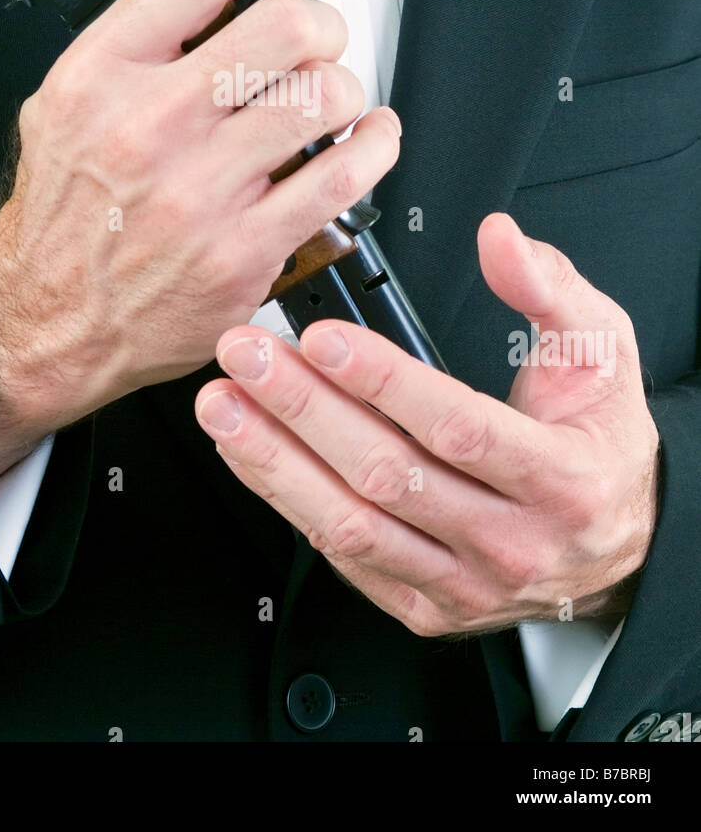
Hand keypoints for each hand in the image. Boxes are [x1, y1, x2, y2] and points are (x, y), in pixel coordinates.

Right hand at [0, 0, 402, 477]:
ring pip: (324, 96)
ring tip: (330, 97)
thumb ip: (141, 44)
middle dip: (324, 21)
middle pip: (284, 25)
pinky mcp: (244, 251)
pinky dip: (374, 145)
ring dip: (346, 86)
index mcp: (101, 75)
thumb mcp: (69, 104)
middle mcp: (149, 127)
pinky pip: (343, 177)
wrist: (51, 322)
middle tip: (319, 38)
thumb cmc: (67, 215)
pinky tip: (367, 138)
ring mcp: (200, 192)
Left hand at [195, 213, 659, 633]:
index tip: (322, 338)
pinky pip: (344, 556)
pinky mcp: (424, 604)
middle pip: (387, 474)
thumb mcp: (600, 350)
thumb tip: (499, 239)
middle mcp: (509, 541)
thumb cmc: (600, 441)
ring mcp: (461, 582)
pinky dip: (288, 500)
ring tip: (224, 405)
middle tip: (247, 356)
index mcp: (558, 477)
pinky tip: (251, 453)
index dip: (382, 382)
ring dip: (275, 460)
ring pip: (352, 524)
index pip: (455, 427)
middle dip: (303, 408)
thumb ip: (549, 288)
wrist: (620, 539)